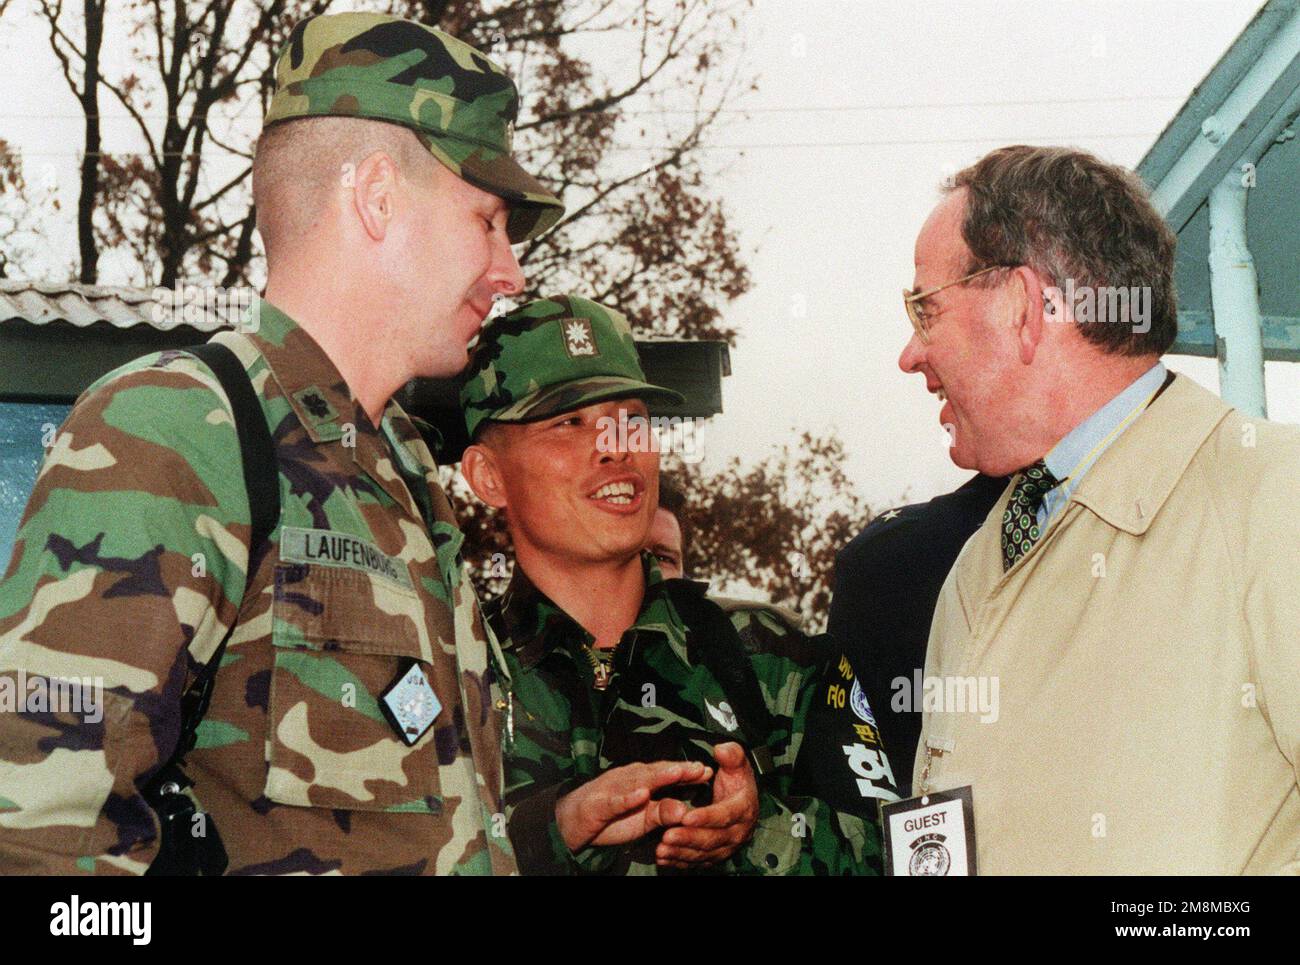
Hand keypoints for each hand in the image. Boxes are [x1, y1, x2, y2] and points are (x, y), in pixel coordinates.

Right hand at [555, 760, 712, 851]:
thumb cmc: (610, 818)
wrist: (571, 823)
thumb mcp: (642, 819)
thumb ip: (663, 813)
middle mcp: (629, 779)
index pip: (668, 775)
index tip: (710, 771)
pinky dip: (628, 798)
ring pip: (638, 782)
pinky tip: (641, 795)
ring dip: (659, 777)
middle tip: (700, 768)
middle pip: (657, 773)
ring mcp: (613, 789)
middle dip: (679, 770)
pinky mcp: (598, 804)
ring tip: (678, 772)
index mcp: (641, 781)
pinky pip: (614, 801)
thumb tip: (686, 810)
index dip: (687, 773)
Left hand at [655, 741, 758, 868]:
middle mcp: (737, 832)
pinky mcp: (715, 855)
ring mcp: (726, 846)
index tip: (686, 815)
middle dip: (689, 838)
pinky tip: (664, 858)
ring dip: (681, 852)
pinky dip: (680, 861)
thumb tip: (722, 750)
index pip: (725, 815)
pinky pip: (698, 861)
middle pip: (712, 839)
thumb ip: (732, 755)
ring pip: (703, 853)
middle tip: (667, 836)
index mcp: (743, 809)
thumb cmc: (737, 782)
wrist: (743, 803)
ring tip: (661, 848)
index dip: (707, 816)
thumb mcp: (738, 764)